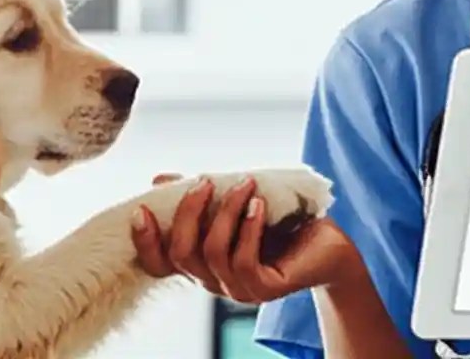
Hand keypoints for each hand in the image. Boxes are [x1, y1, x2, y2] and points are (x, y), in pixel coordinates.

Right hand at [130, 173, 363, 304]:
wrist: (328, 244)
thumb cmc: (280, 222)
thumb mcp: (235, 203)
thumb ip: (200, 195)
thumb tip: (158, 180)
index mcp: (201, 263)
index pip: (159, 263)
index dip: (145, 240)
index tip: (141, 208)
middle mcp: (214, 281)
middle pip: (181, 254)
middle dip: (188, 213)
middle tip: (205, 181)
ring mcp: (239, 289)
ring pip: (212, 253)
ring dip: (225, 212)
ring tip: (245, 184)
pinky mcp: (265, 289)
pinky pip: (244, 260)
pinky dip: (248, 227)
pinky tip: (259, 204)